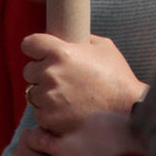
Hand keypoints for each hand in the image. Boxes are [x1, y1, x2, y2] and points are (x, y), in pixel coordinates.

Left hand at [21, 32, 145, 134]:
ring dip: (43, 93)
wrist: (126, 109)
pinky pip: (38, 113)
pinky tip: (65, 110)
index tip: (37, 51)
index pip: (29, 43)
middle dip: (40, 72)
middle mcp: (50, 73)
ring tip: (62, 96)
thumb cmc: (117, 76)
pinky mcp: (49, 119)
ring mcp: (49, 98)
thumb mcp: (103, 47)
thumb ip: (83, 39)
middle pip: (28, 70)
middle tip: (57, 77)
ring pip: (32, 92)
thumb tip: (72, 37)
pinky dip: (47, 112)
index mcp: (61, 52)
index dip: (33, 47)